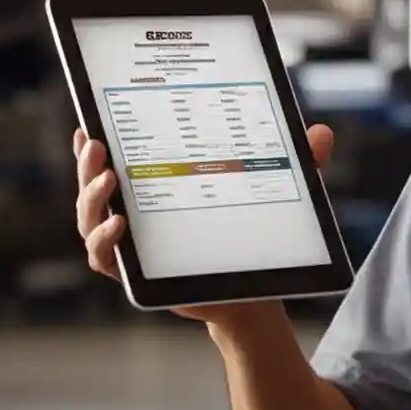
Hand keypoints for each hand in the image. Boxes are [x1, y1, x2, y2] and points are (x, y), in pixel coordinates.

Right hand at [73, 124, 335, 324]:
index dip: (94, 142)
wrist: (252, 289)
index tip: (89, 121)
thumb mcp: (275, 191)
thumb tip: (322, 132)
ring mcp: (131, 245)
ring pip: (91, 219)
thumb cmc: (251, 232)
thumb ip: (297, 162)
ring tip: (108, 180)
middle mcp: (132, 212)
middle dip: (88, 162)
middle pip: (94, 183)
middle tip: (96, 144)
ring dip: (91, 198)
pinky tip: (117, 227)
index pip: (115, 158)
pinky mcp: (137, 274)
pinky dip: (104, 242)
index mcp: (153, 185)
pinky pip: (105, 259)